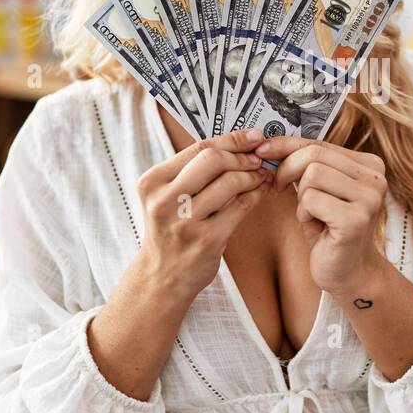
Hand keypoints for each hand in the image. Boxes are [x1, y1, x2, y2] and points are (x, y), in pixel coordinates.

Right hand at [132, 129, 271, 300]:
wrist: (162, 276)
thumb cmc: (171, 229)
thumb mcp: (167, 196)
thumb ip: (192, 171)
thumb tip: (238, 144)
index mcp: (152, 182)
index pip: (198, 148)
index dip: (232, 139)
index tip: (253, 136)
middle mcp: (164, 200)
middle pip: (213, 160)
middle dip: (242, 156)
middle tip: (257, 160)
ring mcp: (185, 221)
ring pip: (229, 182)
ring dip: (252, 176)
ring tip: (260, 176)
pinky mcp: (207, 240)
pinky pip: (240, 207)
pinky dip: (255, 195)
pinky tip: (259, 193)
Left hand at [256, 137, 387, 293]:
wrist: (350, 273)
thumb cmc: (330, 231)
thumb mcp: (320, 191)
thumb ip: (307, 166)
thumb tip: (268, 144)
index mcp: (369, 166)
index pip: (320, 143)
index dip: (287, 144)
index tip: (262, 150)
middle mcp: (375, 178)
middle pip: (314, 154)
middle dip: (287, 169)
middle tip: (278, 186)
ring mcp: (368, 198)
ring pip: (312, 175)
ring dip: (300, 197)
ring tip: (311, 215)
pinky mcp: (355, 219)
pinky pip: (311, 199)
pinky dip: (304, 214)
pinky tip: (315, 227)